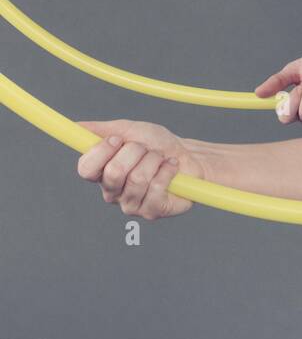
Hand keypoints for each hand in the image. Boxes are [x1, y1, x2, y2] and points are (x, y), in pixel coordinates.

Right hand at [76, 119, 205, 218]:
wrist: (188, 155)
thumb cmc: (157, 144)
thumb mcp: (129, 130)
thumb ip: (102, 130)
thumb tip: (77, 126)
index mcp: (102, 173)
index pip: (85, 169)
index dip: (101, 152)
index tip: (118, 139)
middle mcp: (112, 192)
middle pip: (113, 173)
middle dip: (136, 152)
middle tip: (146, 149)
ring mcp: (131, 205)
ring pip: (137, 179)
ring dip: (154, 160)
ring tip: (160, 158)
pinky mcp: (151, 212)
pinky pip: (156, 188)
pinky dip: (167, 170)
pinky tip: (171, 167)